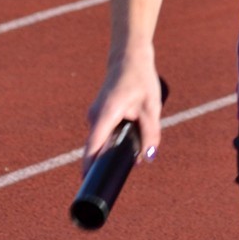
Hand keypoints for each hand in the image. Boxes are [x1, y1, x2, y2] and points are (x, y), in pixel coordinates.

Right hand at [84, 55, 162, 170]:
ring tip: (132, 144)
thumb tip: (146, 158)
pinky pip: (103, 132)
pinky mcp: (98, 114)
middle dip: (106, 161)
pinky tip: (128, 132)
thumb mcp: (151, 106)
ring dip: (113, 146)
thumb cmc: (141, 79)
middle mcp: (96, 115)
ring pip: (102, 139)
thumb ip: (150, 133)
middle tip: (118, 174)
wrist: (130, 57)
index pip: (93, 145)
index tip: (87, 182)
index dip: (90, 166)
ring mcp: (95, 114)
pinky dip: (112, 138)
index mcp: (107, 113)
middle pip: (97, 146)